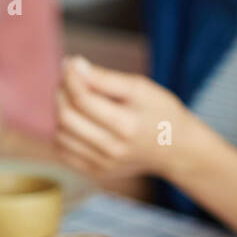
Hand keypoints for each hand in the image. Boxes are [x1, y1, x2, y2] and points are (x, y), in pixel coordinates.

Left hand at [55, 56, 188, 180]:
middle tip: (69, 81)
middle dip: (62, 94)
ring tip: (74, 100)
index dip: (70, 78)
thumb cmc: (160, 113)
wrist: (176, 149)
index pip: (82, 99)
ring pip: (60, 135)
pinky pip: (63, 153)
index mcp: (126, 125)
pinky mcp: (96, 173)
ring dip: (60, 113)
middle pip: (66, 118)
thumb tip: (73, 66)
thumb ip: (105, 78)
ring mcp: (102, 165)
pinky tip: (77, 122)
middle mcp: (111, 149)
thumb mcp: (141, 88)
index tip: (69, 63)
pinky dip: (63, 134)